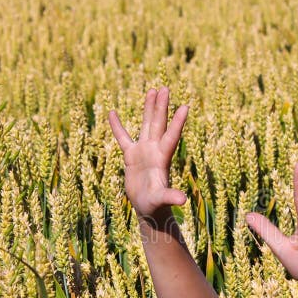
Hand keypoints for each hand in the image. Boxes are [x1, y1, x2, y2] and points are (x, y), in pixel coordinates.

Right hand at [108, 87, 187, 220]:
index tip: (185, 106)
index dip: (178, 122)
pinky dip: (117, 126)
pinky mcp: (131, 156)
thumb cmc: (156, 205)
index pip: (172, 136)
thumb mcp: (162, 199)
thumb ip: (171, 196)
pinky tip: (112, 112)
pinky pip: (122, 137)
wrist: (148, 209)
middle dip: (161, 106)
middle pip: (159, 124)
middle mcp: (155, 150)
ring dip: (149, 108)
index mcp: (162, 158)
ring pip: (146, 125)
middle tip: (165, 88)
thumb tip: (182, 200)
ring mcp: (143, 151)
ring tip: (152, 90)